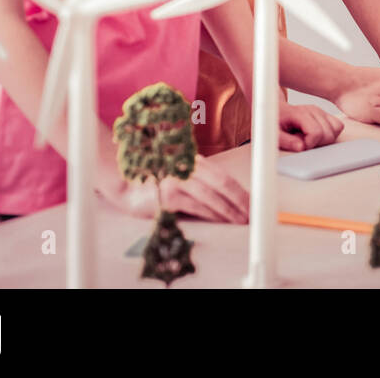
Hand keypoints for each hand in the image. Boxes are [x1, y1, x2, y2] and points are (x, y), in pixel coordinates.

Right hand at [106, 155, 249, 223]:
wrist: (127, 185)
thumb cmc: (158, 180)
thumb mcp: (183, 173)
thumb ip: (202, 179)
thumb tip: (229, 196)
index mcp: (194, 161)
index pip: (223, 176)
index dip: (240, 189)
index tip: (252, 201)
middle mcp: (187, 168)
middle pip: (221, 184)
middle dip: (240, 200)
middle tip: (252, 212)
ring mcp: (177, 180)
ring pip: (211, 196)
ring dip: (228, 210)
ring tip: (240, 219)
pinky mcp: (168, 196)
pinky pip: (195, 206)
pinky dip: (211, 213)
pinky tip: (220, 219)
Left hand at [278, 101, 343, 150]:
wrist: (275, 110)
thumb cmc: (274, 122)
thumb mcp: (275, 134)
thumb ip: (287, 141)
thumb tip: (301, 148)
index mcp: (300, 113)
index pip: (316, 132)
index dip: (310, 144)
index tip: (300, 146)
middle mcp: (313, 110)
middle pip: (329, 134)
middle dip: (318, 143)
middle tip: (303, 141)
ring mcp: (320, 112)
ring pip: (336, 130)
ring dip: (325, 139)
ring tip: (309, 138)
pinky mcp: (324, 115)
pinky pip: (338, 126)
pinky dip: (331, 134)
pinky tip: (317, 136)